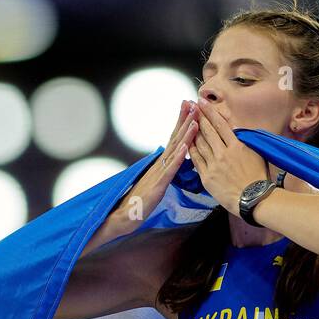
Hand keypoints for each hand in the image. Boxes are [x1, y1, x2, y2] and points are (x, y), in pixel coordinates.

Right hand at [115, 100, 201, 222]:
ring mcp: (159, 173)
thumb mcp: (156, 183)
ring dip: (186, 132)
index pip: (173, 139)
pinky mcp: (159, 185)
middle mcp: (159, 164)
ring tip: (194, 117)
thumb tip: (173, 162)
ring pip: (175, 149)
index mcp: (160, 164)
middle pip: (174, 138)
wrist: (124, 216)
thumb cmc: (139, 203)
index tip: (189, 107)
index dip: (181, 123)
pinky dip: (180, 155)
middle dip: (184, 119)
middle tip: (192, 102)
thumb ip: (164, 171)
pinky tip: (187, 144)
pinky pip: (171, 168)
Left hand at [188, 99, 270, 215]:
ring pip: (200, 144)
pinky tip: (186, 142)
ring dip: (192, 131)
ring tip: (186, 121)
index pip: (220, 124)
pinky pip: (196, 160)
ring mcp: (214, 165)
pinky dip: (191, 150)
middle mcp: (224, 153)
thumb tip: (236, 129)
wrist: (254, 199)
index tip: (201, 103)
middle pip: (208, 131)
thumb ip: (245, 141)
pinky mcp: (207, 177)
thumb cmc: (259, 178)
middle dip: (198, 117)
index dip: (209, 112)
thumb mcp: (257, 154)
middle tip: (190, 107)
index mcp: (237, 146)